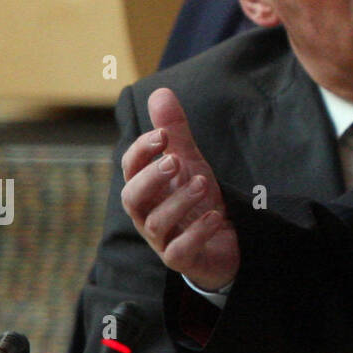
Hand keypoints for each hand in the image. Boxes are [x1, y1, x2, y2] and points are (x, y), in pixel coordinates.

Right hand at [121, 87, 239, 290]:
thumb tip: (160, 91)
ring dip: (178, 201)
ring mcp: (163, 240)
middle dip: (150, 178)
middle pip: (131, 198)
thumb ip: (174, 131)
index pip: (130, 168)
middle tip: (174, 160)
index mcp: (145, 188)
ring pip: (156, 224)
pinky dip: (196, 233)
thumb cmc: (195, 200)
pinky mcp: (182, 260)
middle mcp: (147, 214)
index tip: (162, 134)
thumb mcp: (188, 161)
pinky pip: (180, 251)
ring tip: (202, 183)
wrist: (222, 241)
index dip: (141, 151)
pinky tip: (215, 216)